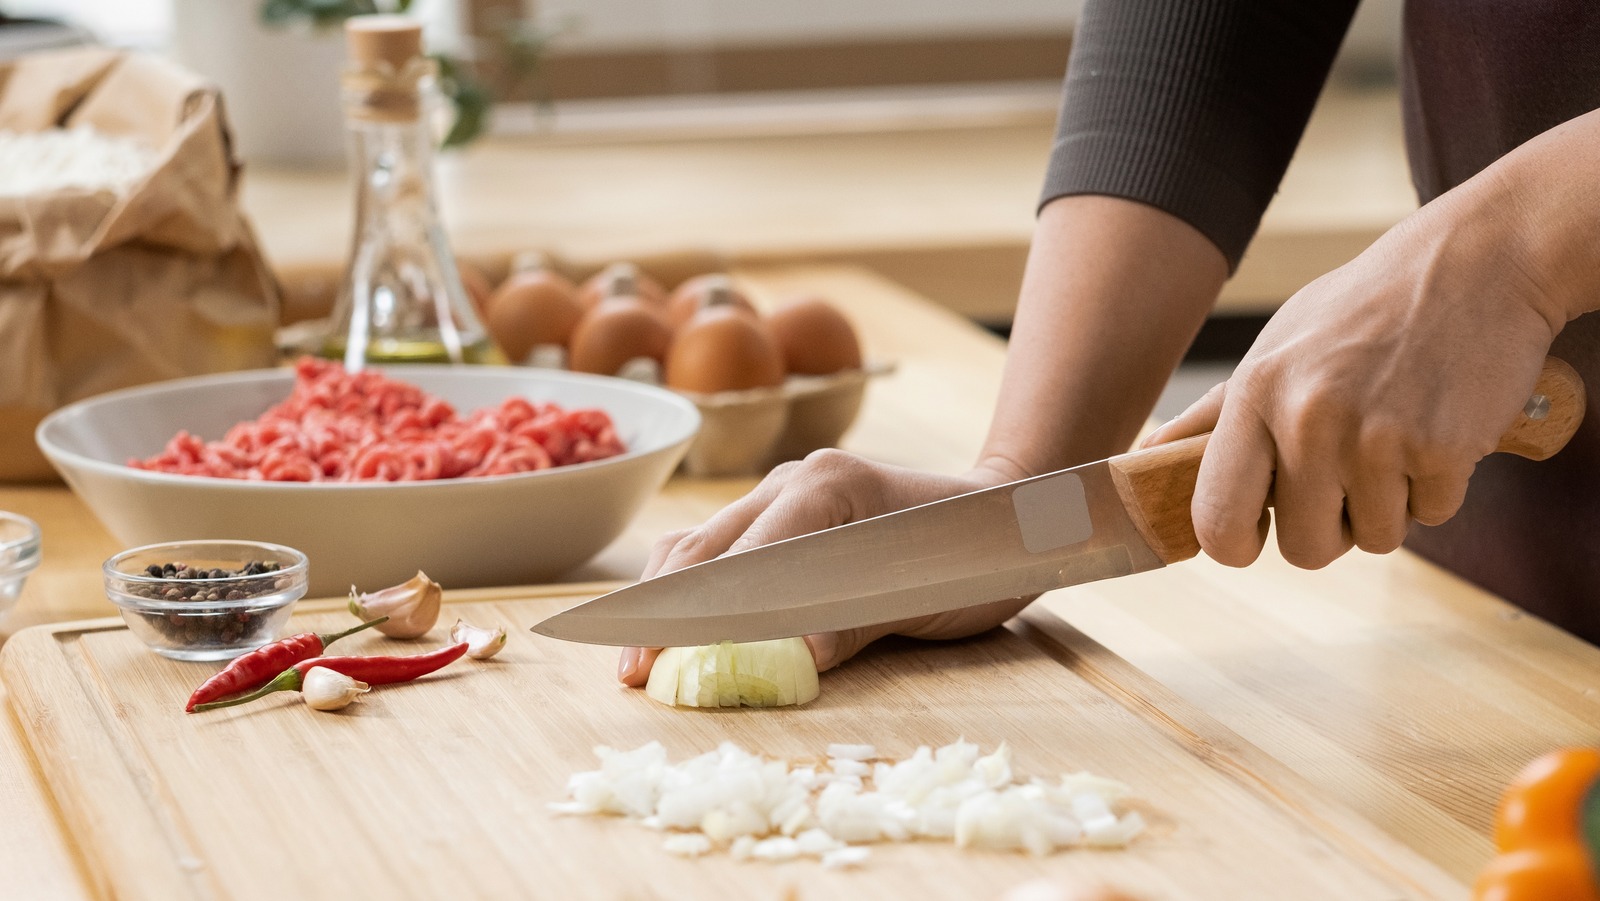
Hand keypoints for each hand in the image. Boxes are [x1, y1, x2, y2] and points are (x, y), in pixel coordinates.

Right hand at [617, 451, 1033, 685]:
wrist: (1008, 512)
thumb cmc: (974, 552)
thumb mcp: (921, 594)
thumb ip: (850, 624)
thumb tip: (787, 661)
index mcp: (824, 488)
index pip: (741, 558)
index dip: (697, 614)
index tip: (659, 659)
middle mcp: (792, 479)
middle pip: (703, 547)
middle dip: (661, 612)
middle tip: (631, 672)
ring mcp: (784, 490)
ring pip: (701, 543)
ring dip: (666, 601)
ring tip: (638, 658)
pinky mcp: (784, 511)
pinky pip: (723, 546)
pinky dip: (691, 588)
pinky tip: (673, 628)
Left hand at [1142, 180, 1562, 568]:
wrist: (1477, 261)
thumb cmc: (1365, 307)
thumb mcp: (1277, 344)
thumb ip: (1214, 414)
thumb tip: (1144, 457)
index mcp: (1255, 395)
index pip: (1216, 520)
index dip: (1235, 545)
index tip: (1257, 533)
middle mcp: (1307, 420)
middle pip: (1303, 549)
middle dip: (1329, 529)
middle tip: (1348, 475)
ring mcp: (1377, 438)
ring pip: (1375, 539)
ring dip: (1390, 504)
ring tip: (1396, 434)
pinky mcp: (1444, 449)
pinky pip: (1432, 515)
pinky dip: (1438, 485)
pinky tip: (1437, 425)